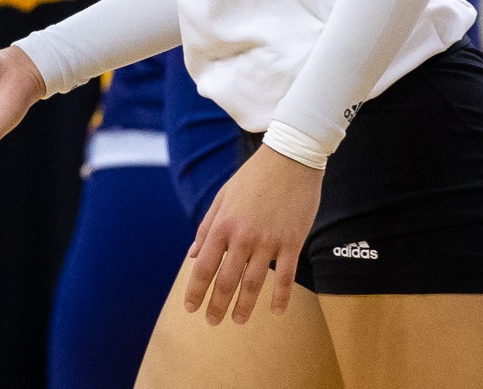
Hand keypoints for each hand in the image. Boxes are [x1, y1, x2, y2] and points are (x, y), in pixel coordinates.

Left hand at [184, 144, 322, 324]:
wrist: (289, 159)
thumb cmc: (252, 178)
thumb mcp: (223, 197)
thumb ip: (207, 228)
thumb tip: (191, 256)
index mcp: (223, 225)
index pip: (203, 266)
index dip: (196, 290)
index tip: (190, 308)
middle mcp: (243, 236)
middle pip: (227, 280)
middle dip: (217, 304)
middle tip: (211, 322)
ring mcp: (269, 241)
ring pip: (254, 283)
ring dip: (245, 306)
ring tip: (238, 321)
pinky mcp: (292, 242)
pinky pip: (286, 277)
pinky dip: (280, 297)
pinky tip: (276, 312)